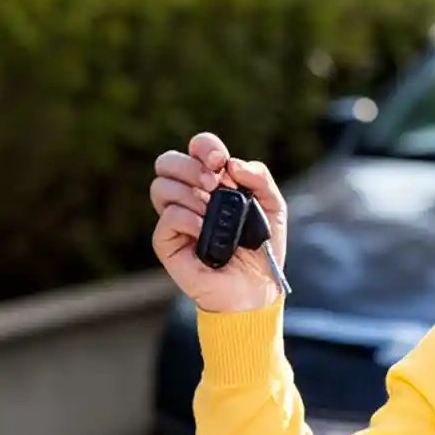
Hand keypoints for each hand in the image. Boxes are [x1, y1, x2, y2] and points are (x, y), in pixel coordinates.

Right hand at [150, 132, 288, 313]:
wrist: (257, 287)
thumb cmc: (263, 248)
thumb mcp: (274, 207)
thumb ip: (260, 178)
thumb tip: (232, 164)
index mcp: (214, 182)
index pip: (196, 148)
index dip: (204, 147)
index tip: (221, 163)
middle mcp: (190, 196)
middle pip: (167, 161)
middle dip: (190, 167)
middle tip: (215, 186)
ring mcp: (177, 218)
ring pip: (160, 186)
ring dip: (189, 193)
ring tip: (210, 211)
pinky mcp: (168, 242)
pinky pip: (167, 216)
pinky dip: (186, 218)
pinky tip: (204, 230)